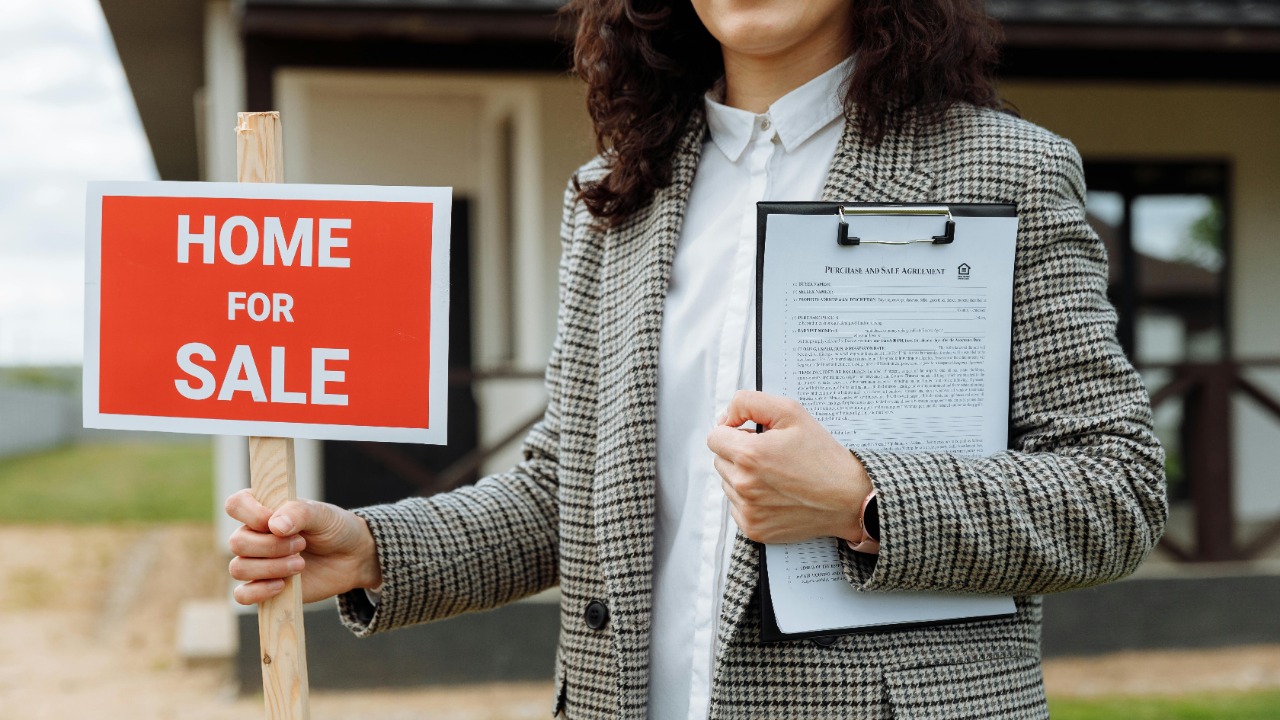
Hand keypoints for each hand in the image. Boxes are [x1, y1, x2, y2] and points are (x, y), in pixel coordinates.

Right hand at [225, 490, 381, 604]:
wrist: (352, 558)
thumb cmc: (334, 529)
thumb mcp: (323, 514)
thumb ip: (299, 513)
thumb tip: (274, 525)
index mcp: (263, 509)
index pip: (235, 505)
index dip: (252, 514)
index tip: (276, 522)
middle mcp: (254, 535)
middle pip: (237, 542)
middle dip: (271, 546)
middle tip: (302, 544)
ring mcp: (256, 562)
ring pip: (238, 568)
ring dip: (270, 568)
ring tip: (301, 564)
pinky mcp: (263, 587)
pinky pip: (241, 595)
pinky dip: (258, 592)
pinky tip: (281, 586)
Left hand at [707, 390, 871, 543]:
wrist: (848, 499)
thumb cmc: (822, 456)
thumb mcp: (791, 412)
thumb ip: (750, 403)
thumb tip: (726, 416)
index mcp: (749, 455)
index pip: (714, 437)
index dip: (733, 431)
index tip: (752, 434)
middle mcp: (743, 485)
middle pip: (719, 460)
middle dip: (738, 453)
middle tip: (770, 454)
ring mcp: (747, 510)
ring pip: (727, 483)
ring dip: (743, 476)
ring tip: (776, 475)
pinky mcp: (753, 529)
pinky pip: (736, 506)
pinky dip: (750, 499)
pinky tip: (775, 494)